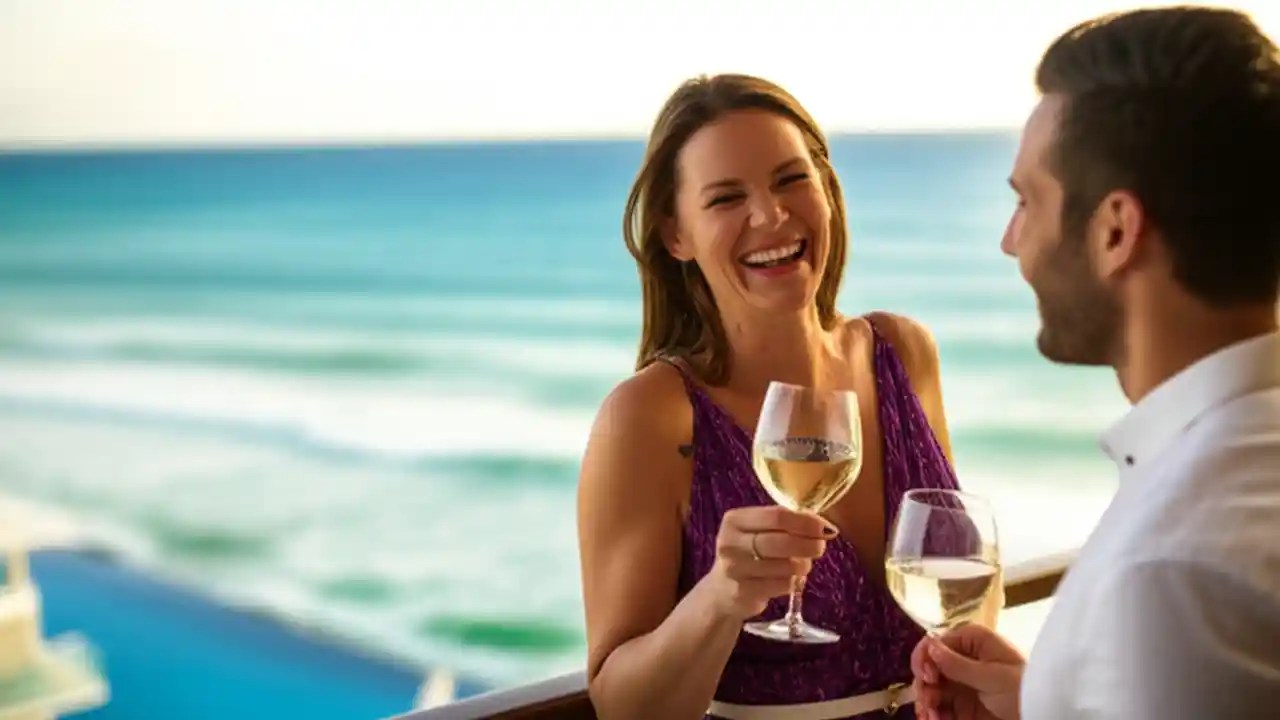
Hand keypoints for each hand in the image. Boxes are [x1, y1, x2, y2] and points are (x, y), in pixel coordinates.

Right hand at [707, 506, 834, 619]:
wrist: (721, 590)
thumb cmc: (748, 554)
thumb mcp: (758, 531)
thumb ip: (785, 524)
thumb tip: (821, 525)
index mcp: (734, 520)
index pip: (777, 516)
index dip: (805, 522)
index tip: (825, 527)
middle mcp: (730, 543)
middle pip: (781, 541)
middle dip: (808, 544)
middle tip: (820, 547)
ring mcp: (735, 569)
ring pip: (785, 566)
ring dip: (802, 565)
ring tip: (801, 564)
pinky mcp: (743, 592)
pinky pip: (782, 585)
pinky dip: (793, 582)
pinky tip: (790, 579)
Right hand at [911, 624, 1024, 719]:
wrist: (1045, 713)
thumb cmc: (1024, 688)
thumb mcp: (992, 676)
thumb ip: (958, 664)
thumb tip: (930, 645)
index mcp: (972, 642)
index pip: (935, 643)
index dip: (925, 658)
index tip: (927, 677)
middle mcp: (962, 660)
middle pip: (928, 668)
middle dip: (924, 686)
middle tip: (928, 704)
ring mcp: (961, 684)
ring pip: (930, 690)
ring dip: (926, 703)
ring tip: (931, 717)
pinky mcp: (963, 706)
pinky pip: (940, 708)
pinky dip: (934, 714)